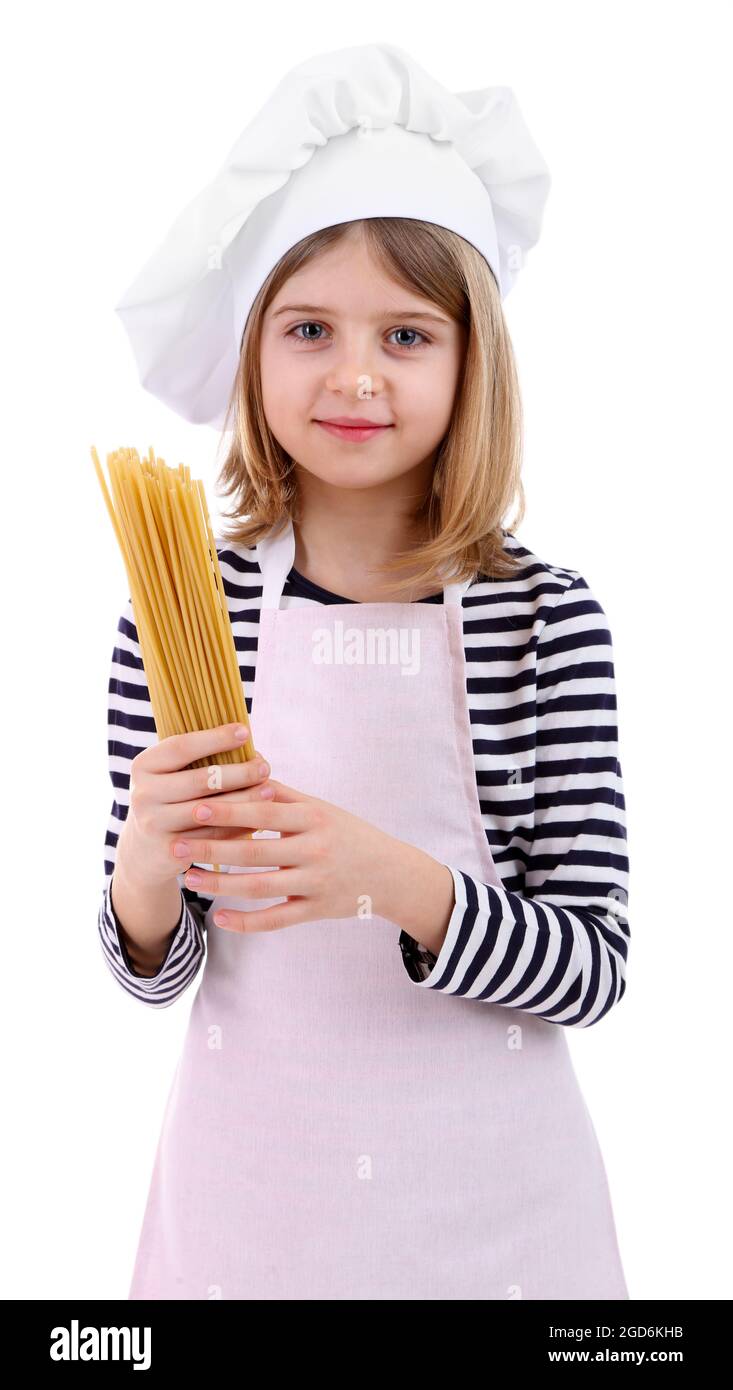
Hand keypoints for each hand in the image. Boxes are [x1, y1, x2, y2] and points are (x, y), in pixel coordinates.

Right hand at [115, 722, 274, 890]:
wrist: (146, 850)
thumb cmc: (171, 799)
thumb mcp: (172, 775)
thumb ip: (200, 758)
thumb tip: (246, 739)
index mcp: (144, 765)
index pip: (182, 747)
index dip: (215, 738)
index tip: (245, 731)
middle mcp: (142, 793)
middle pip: (199, 780)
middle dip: (237, 772)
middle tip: (265, 767)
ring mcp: (153, 824)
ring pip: (208, 811)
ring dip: (244, 800)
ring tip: (270, 790)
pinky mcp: (168, 850)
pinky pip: (211, 838)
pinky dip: (238, 827)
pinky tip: (259, 818)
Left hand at [178, 779, 455, 944]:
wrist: (392, 874)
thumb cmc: (349, 834)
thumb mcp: (322, 808)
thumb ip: (285, 795)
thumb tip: (247, 770)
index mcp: (313, 818)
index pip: (264, 812)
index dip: (229, 810)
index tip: (195, 804)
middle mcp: (315, 850)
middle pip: (254, 850)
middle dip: (211, 848)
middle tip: (176, 843)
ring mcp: (315, 882)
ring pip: (259, 886)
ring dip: (219, 884)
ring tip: (188, 878)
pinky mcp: (316, 910)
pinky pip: (275, 919)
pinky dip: (246, 921)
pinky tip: (219, 917)